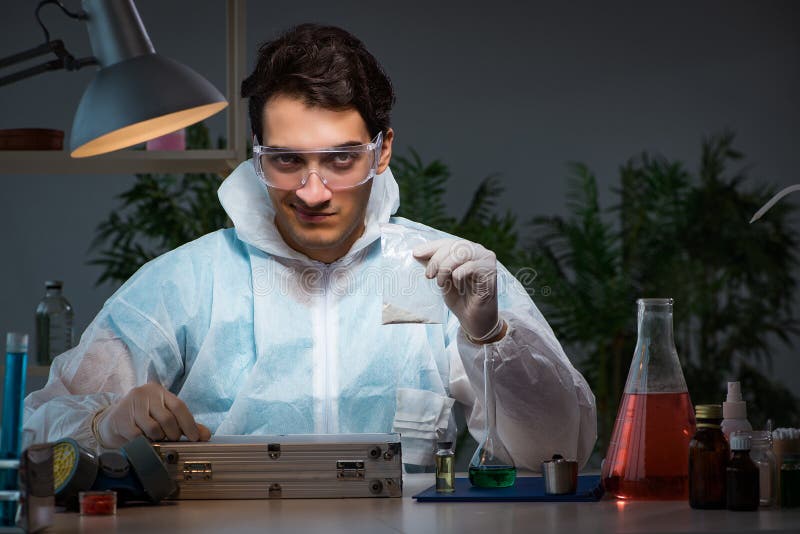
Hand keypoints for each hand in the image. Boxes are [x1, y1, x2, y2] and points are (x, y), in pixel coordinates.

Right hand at [94, 383, 210, 448]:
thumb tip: (206, 435)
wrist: (113, 420)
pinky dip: (144, 442)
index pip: (179, 406)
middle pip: (167, 419)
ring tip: (155, 438)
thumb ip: (184, 424)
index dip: (189, 424)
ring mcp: (131, 405)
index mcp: (159, 391)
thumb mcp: (164, 415)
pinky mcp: (120, 419)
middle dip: (173, 434)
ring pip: (153, 429)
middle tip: (172, 440)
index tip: (196, 438)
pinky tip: (142, 440)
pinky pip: (138, 437)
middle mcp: (145, 394)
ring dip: (158, 438)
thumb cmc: (143, 417)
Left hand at [413, 238, 502, 340]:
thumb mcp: (443, 278)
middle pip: (454, 246)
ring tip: (440, 283)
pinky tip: (457, 286)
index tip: (416, 254)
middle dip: (437, 260)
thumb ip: (435, 265)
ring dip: (445, 268)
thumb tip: (417, 252)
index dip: (431, 247)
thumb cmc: (460, 299)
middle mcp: (480, 251)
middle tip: (429, 275)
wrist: (474, 320)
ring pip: (461, 253)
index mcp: (469, 250)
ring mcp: (487, 260)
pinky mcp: (490, 272)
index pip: (448, 242)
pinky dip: (458, 276)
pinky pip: (469, 267)